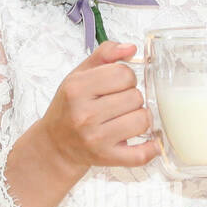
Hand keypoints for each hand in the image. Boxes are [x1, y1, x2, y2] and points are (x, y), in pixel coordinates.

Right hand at [40, 40, 158, 174]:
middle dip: (132, 98)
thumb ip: (103, 55)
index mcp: (76, 89)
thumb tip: (131, 49)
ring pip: (143, 120)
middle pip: (135, 97)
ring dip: (140, 118)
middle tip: (119, 104)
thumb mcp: (78, 75)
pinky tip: (149, 142)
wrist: (55, 144)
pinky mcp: (107, 157)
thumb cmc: (69, 108)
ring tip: (126, 119)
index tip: (118, 85)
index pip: (123, 74)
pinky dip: (151, 148)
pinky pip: (141, 154)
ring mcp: (96, 138)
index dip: (127, 77)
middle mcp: (84, 114)